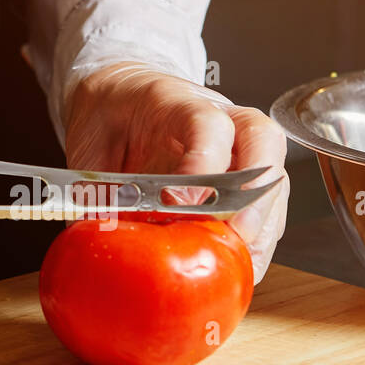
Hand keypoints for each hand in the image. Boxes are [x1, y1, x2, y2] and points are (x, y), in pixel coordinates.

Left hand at [63, 62, 288, 282]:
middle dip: (254, 195)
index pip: (208, 124)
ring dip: (264, 226)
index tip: (185, 204)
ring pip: (274, 177)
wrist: (122, 98)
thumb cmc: (110, 118)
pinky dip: (260, 239)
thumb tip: (95, 240)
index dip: (205, 163)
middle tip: (238, 236)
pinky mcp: (243, 178)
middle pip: (263, 143)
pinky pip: (267, 204)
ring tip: (245, 266)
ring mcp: (239, 146)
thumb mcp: (90, 142)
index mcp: (178, 102)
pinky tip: (242, 266)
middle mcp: (222, 118)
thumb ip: (96, 187)